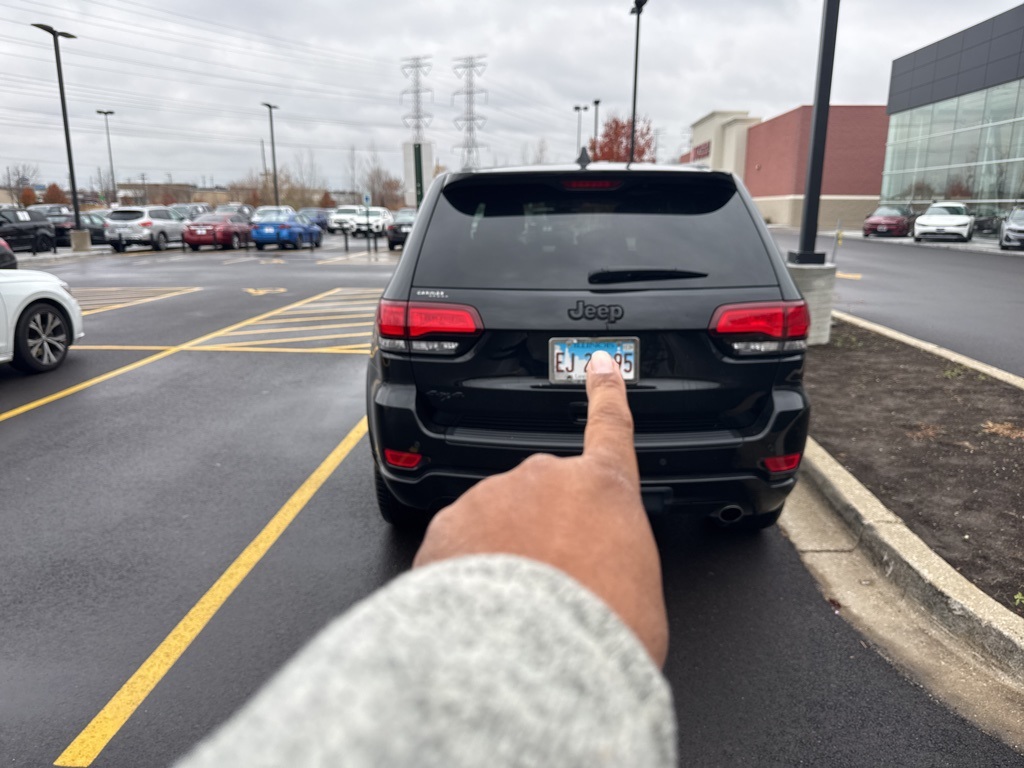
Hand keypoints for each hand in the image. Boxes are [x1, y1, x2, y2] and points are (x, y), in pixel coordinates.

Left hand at [413, 351, 667, 665]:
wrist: (530, 657)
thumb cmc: (599, 631)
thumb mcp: (640, 593)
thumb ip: (620, 560)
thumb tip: (606, 574)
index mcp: (604, 488)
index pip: (610, 426)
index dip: (606, 393)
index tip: (600, 364)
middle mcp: (546, 479)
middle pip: (544, 497)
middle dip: (542, 530)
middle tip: (551, 588)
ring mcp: (493, 495)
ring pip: (496, 520)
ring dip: (501, 553)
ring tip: (514, 608)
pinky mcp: (448, 523)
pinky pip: (458, 542)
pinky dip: (464, 569)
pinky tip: (476, 606)